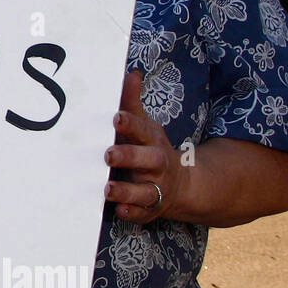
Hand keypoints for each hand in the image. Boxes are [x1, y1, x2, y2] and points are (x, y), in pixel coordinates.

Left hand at [104, 69, 186, 222]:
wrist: (180, 184)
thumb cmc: (150, 149)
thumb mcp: (146, 126)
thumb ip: (132, 103)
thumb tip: (130, 73)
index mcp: (152, 141)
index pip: (142, 130)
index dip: (130, 124)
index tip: (116, 118)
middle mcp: (157, 165)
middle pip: (147, 160)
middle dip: (128, 157)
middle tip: (108, 155)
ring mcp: (155, 187)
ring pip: (144, 190)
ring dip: (126, 190)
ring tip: (108, 188)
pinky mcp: (149, 209)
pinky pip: (142, 213)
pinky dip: (132, 213)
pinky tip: (119, 211)